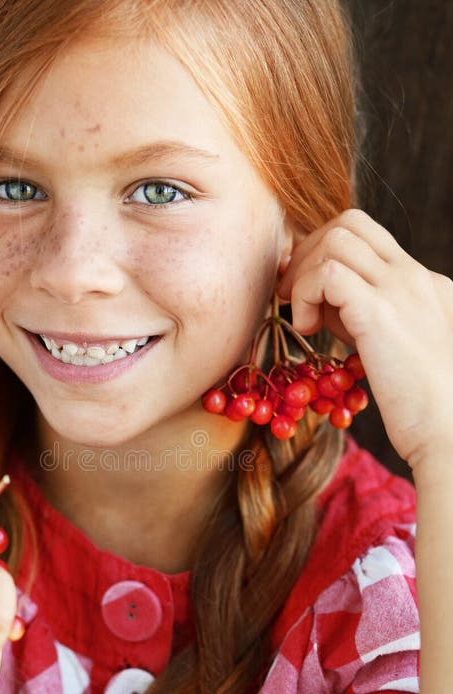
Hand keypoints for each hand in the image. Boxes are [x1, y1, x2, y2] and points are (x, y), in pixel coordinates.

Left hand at [277, 209, 452, 470]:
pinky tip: (308, 329)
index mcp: (424, 284)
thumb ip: (367, 320)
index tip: (309, 295)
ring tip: (302, 317)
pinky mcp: (380, 312)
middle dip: (308, 253)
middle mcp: (415, 277)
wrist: (452, 434)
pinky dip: (306, 294)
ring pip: (337, 238)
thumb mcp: (396, 350)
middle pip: (350, 223)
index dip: (327, 256)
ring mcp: (401, 289)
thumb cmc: (424, 408)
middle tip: (293, 298)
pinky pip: (328, 273)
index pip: (368, 238)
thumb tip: (324, 308)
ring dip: (304, 272)